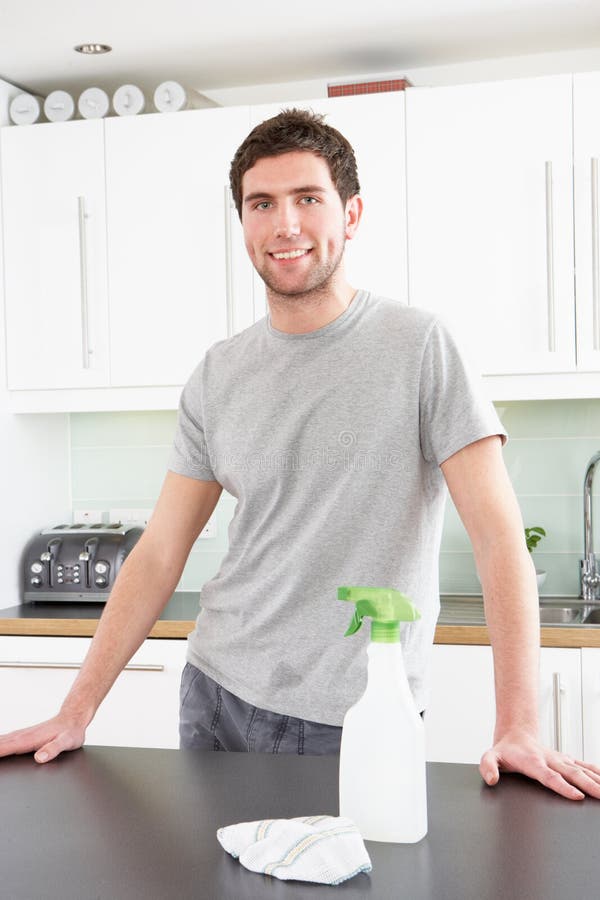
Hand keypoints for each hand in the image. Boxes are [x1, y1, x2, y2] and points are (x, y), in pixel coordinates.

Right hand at [0, 715, 86, 763]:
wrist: (74, 718)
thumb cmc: (71, 731)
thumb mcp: (66, 742)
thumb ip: (53, 749)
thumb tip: (39, 757)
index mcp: (29, 740)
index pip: (5, 748)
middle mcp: (23, 736)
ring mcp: (22, 735)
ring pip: (0, 741)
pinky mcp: (24, 736)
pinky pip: (5, 741)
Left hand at [480, 730, 599, 799]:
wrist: (516, 734)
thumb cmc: (506, 751)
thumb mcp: (490, 757)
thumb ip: (488, 766)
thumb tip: (492, 779)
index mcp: (533, 762)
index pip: (550, 777)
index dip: (563, 786)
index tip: (577, 795)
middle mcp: (550, 760)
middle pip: (571, 774)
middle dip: (588, 785)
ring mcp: (560, 759)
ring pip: (581, 770)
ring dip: (596, 780)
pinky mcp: (566, 760)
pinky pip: (584, 766)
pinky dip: (597, 772)